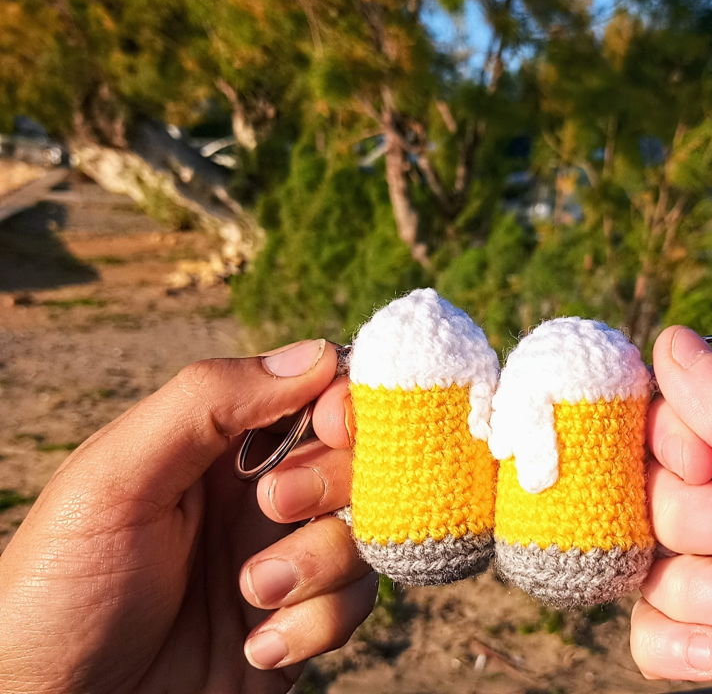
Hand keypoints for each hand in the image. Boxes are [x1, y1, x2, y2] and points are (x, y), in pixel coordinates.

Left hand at [0, 340, 375, 693]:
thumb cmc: (57, 592)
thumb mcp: (114, 478)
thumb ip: (208, 400)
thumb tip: (317, 352)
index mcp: (222, 439)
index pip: (316, 388)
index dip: (343, 398)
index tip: (331, 424)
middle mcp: (263, 490)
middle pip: (356, 454)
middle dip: (331, 480)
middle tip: (273, 509)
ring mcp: (286, 556)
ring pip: (365, 529)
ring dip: (321, 561)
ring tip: (252, 594)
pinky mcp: (299, 623)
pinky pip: (354, 604)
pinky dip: (316, 624)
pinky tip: (258, 648)